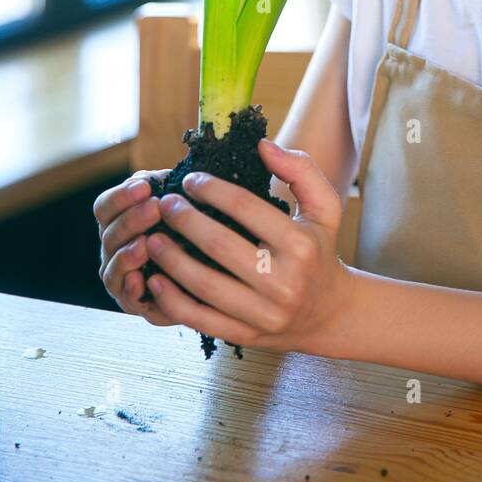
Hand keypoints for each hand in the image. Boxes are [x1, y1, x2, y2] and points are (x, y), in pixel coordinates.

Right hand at [94, 169, 175, 325]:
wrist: (204, 275)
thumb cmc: (187, 231)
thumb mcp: (178, 206)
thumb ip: (168, 189)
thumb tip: (173, 174)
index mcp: (118, 221)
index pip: (105, 206)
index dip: (121, 196)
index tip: (145, 186)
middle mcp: (113, 249)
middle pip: (110, 233)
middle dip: (132, 219)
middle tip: (155, 208)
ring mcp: (119, 277)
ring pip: (114, 265)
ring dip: (128, 253)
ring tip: (145, 244)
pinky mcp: (133, 302)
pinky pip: (126, 297)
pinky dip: (131, 288)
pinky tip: (140, 279)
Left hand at [141, 139, 354, 354]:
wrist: (328, 314)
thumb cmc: (319, 251)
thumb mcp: (325, 207)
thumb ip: (301, 170)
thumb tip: (262, 145)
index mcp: (301, 246)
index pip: (246, 209)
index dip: (212, 189)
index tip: (191, 179)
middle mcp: (283, 282)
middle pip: (220, 246)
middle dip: (185, 220)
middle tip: (165, 203)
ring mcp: (263, 314)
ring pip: (204, 285)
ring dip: (171, 259)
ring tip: (153, 237)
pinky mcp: (244, 336)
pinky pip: (199, 319)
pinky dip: (172, 300)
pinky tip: (155, 278)